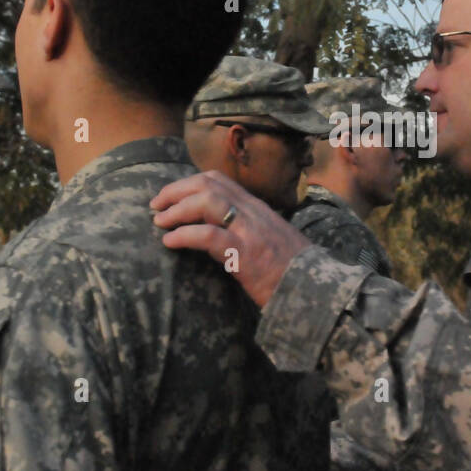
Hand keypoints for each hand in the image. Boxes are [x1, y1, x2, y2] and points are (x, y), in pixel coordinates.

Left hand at [151, 171, 311, 307]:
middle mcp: (252, 213)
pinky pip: (210, 236)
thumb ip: (246, 229)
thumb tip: (217, 230)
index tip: (169, 197)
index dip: (188, 183)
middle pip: (208, 184)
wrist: (315, 290)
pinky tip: (170, 242)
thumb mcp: (269, 239)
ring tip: (160, 222)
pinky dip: (185, 235)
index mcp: (256, 208)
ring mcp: (250, 231)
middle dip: (176, 191)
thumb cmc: (291, 270)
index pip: (218, 180)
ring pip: (208, 202)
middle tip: (155, 206)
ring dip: (178, 209)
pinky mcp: (246, 254)